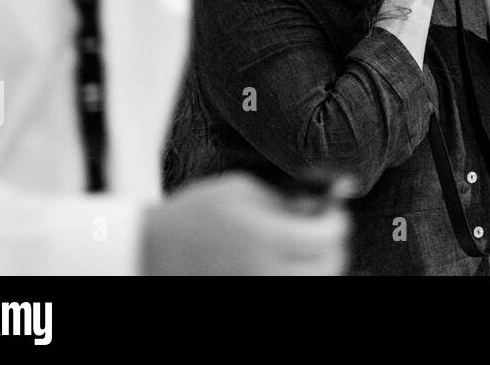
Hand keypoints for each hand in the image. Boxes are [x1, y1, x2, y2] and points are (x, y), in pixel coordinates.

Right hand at [142, 173, 347, 274]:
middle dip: (333, 245)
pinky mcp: (249, 299)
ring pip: (314, 283)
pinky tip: (285, 263)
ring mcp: (257, 290)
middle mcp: (265, 271)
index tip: (333, 209)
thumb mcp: (241, 190)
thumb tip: (325, 204)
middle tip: (323, 229)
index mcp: (265, 237)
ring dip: (319, 266)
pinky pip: (292, 289)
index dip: (338, 219)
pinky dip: (297, 276)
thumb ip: (287, 198)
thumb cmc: (194, 214)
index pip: (328, 236)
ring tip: (304, 248)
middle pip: (329, 266)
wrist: (151, 251)